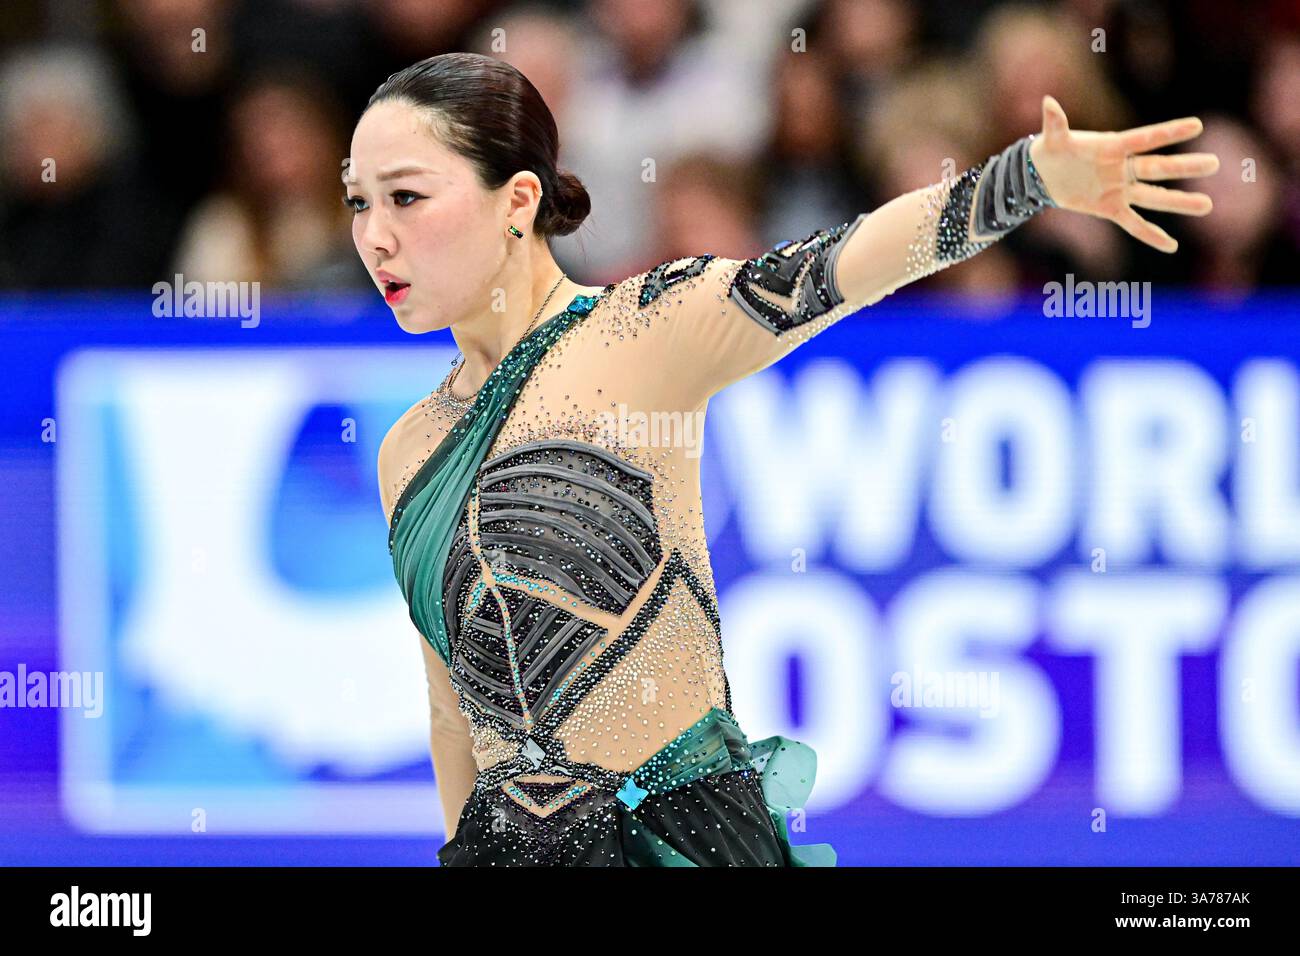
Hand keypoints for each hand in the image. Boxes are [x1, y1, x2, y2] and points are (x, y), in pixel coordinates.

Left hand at [1028, 95, 1219, 252]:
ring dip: (1179, 202)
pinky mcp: (1110, 208)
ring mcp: (1119, 189)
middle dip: (1185, 167)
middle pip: (1158, 168)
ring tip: (1207, 205)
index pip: (1146, 139)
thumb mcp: (1052, 138)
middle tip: (1214, 164)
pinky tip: (1171, 246)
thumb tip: (1048, 102)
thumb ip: (1055, 123)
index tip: (1197, 126)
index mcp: (1113, 146)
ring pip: (1154, 197)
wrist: (1042, 174)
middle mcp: (1122, 168)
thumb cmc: (1051, 150)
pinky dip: (1150, 235)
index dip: (1169, 133)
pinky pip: (1133, 223)